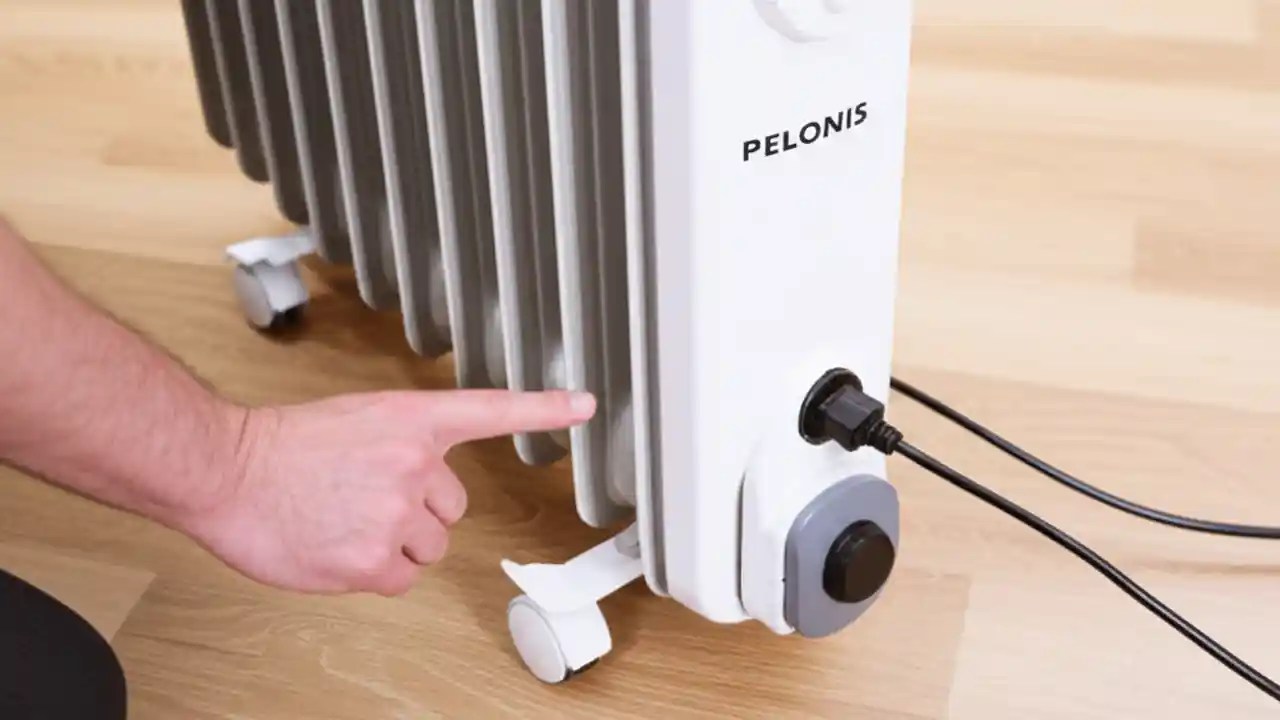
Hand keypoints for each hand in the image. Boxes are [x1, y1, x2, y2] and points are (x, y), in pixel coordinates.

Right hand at [185, 389, 594, 595]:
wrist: (229, 471)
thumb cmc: (283, 447)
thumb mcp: (357, 420)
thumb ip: (404, 445)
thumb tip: (424, 480)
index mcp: (410, 420)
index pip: (491, 410)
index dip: (544, 408)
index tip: (584, 406)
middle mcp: (412, 463)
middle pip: (450, 508)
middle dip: (416, 510)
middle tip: (364, 496)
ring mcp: (394, 512)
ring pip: (427, 546)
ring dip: (395, 542)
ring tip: (344, 518)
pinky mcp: (372, 559)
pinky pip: (401, 578)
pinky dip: (375, 572)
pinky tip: (339, 546)